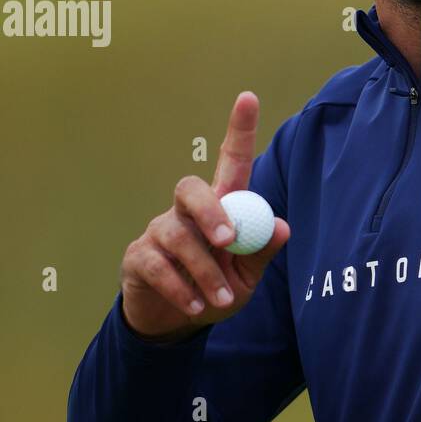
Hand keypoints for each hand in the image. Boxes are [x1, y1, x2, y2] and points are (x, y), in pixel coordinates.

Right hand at [119, 91, 290, 341]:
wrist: (175, 324)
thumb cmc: (217, 290)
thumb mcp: (247, 277)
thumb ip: (261, 252)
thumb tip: (281, 227)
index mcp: (221, 208)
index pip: (230, 161)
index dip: (239, 130)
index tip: (249, 97)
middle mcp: (186, 212)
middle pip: (191, 189)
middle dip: (210, 212)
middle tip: (229, 241)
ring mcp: (159, 231)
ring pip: (178, 236)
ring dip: (204, 270)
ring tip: (221, 299)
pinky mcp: (138, 257)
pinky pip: (158, 266)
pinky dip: (181, 288)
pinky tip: (196, 306)